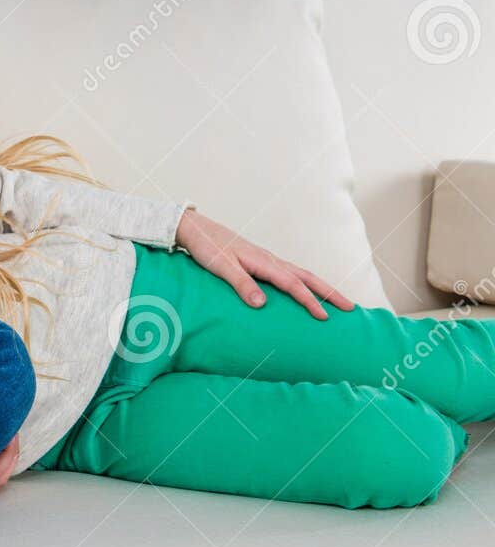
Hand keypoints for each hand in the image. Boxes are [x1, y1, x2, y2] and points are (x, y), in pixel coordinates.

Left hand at [174, 209, 355, 319]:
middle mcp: (270, 259)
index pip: (293, 284)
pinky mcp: (260, 261)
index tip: (324, 317)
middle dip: (328, 292)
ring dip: (320, 287)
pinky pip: (289, 273)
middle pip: (306, 277)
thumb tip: (261, 304)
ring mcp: (266, 260)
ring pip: (301, 274)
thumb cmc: (207, 247)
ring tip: (336, 300)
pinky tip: (305, 290)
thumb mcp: (221, 267)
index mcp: (263, 261)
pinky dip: (304, 282)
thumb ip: (241, 284)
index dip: (309, 301)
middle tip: (350, 307)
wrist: (196, 230)